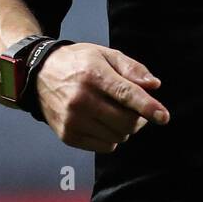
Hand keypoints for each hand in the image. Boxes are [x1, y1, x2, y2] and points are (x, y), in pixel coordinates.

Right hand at [31, 43, 169, 151]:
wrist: (39, 75)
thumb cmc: (78, 63)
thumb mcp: (105, 54)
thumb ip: (132, 68)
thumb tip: (154, 86)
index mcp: (94, 75)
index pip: (126, 94)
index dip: (148, 107)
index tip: (164, 117)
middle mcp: (81, 99)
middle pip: (126, 121)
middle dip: (139, 118)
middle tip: (136, 109)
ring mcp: (73, 120)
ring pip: (118, 136)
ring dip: (126, 129)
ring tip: (116, 113)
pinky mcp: (68, 136)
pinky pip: (105, 146)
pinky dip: (112, 138)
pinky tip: (103, 123)